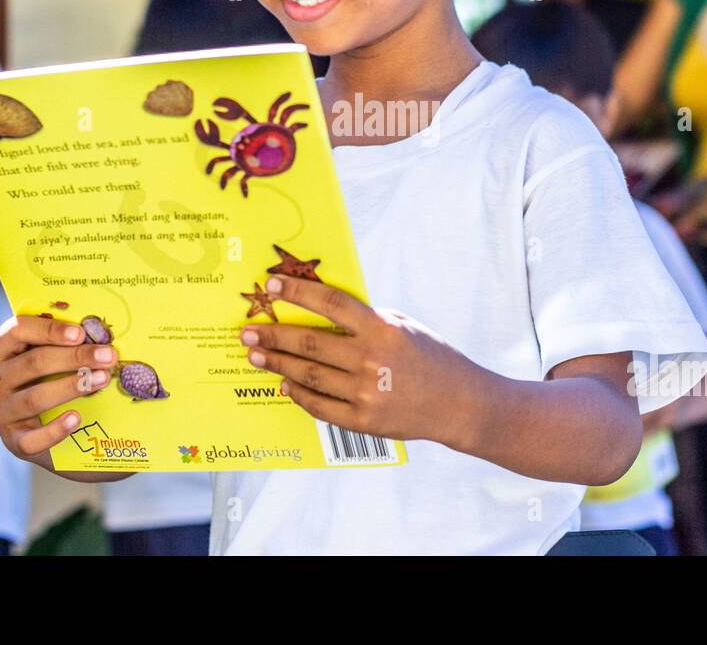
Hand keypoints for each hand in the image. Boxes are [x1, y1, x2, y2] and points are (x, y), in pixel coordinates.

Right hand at [0, 314, 116, 468]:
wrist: (43, 428)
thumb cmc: (49, 378)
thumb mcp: (49, 356)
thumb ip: (64, 343)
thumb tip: (99, 334)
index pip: (17, 330)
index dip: (50, 330)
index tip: (81, 333)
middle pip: (33, 363)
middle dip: (75, 357)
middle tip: (108, 356)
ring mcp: (0, 412)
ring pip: (35, 398)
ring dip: (72, 387)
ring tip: (103, 379)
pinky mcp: (14, 441)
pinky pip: (33, 438)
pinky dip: (56, 429)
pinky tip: (76, 418)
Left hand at [240, 274, 484, 445]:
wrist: (458, 403)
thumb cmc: (430, 356)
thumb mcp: (403, 325)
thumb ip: (366, 318)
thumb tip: (320, 308)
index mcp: (382, 328)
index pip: (330, 303)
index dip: (298, 292)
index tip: (272, 285)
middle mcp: (371, 359)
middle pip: (310, 342)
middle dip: (274, 334)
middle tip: (248, 330)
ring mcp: (366, 393)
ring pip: (309, 374)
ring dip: (277, 363)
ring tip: (255, 355)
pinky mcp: (363, 420)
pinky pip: (320, 406)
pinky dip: (299, 394)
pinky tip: (284, 383)